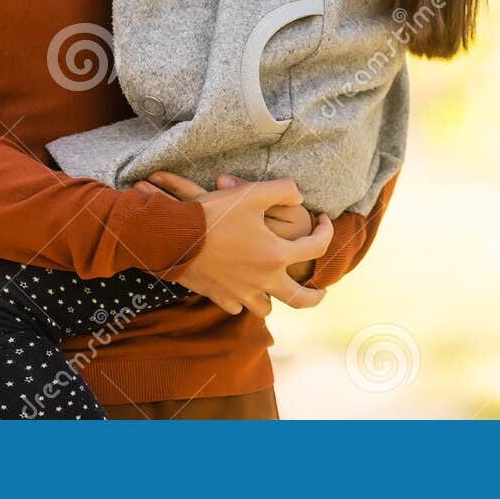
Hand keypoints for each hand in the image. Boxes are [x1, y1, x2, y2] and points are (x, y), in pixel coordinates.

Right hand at [134, 171, 331, 316]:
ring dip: (273, 297)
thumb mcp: (251, 193)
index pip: (317, 247)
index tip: (324, 220)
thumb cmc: (214, 213)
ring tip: (274, 286)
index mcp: (276, 255)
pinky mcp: (219, 297)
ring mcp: (241, 293)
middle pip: (301, 300)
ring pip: (266, 308)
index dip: (327, 231)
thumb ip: (283, 190)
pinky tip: (240, 287)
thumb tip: (301, 196)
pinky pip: (237, 306)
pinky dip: (241, 299)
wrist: (173, 237)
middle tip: (322, 291)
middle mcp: (263, 281)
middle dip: (316, 296)